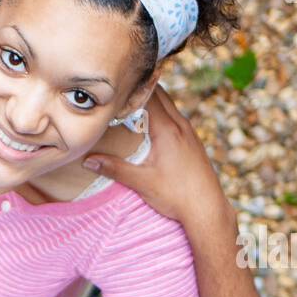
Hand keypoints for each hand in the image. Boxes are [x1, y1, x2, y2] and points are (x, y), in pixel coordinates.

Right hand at [80, 86, 231, 232]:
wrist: (207, 208)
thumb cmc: (177, 195)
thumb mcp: (142, 183)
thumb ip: (115, 169)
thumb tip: (88, 161)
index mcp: (167, 130)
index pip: (148, 96)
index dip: (131, 88)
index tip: (114, 87)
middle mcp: (180, 125)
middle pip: (160, 94)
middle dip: (140, 89)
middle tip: (119, 91)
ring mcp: (189, 132)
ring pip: (169, 104)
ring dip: (151, 100)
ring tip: (131, 103)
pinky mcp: (193, 140)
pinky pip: (175, 116)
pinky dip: (161, 112)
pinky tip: (150, 124)